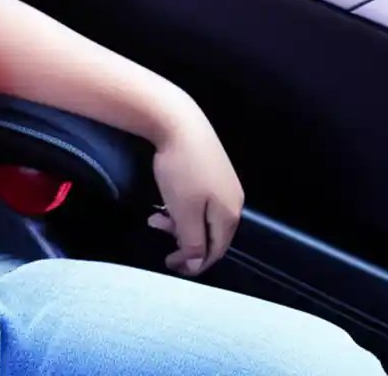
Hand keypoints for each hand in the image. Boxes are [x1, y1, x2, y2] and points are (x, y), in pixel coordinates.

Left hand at [147, 111, 243, 277]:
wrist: (179, 123)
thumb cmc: (181, 170)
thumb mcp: (184, 211)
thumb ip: (192, 240)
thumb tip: (199, 263)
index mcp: (229, 215)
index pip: (216, 250)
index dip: (194, 263)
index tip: (171, 265)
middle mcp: (233, 201)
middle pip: (210, 234)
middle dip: (183, 239)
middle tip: (157, 230)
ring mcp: (224, 184)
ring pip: (201, 216)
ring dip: (177, 222)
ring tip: (155, 216)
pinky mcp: (212, 170)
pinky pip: (199, 201)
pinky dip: (181, 207)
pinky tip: (165, 199)